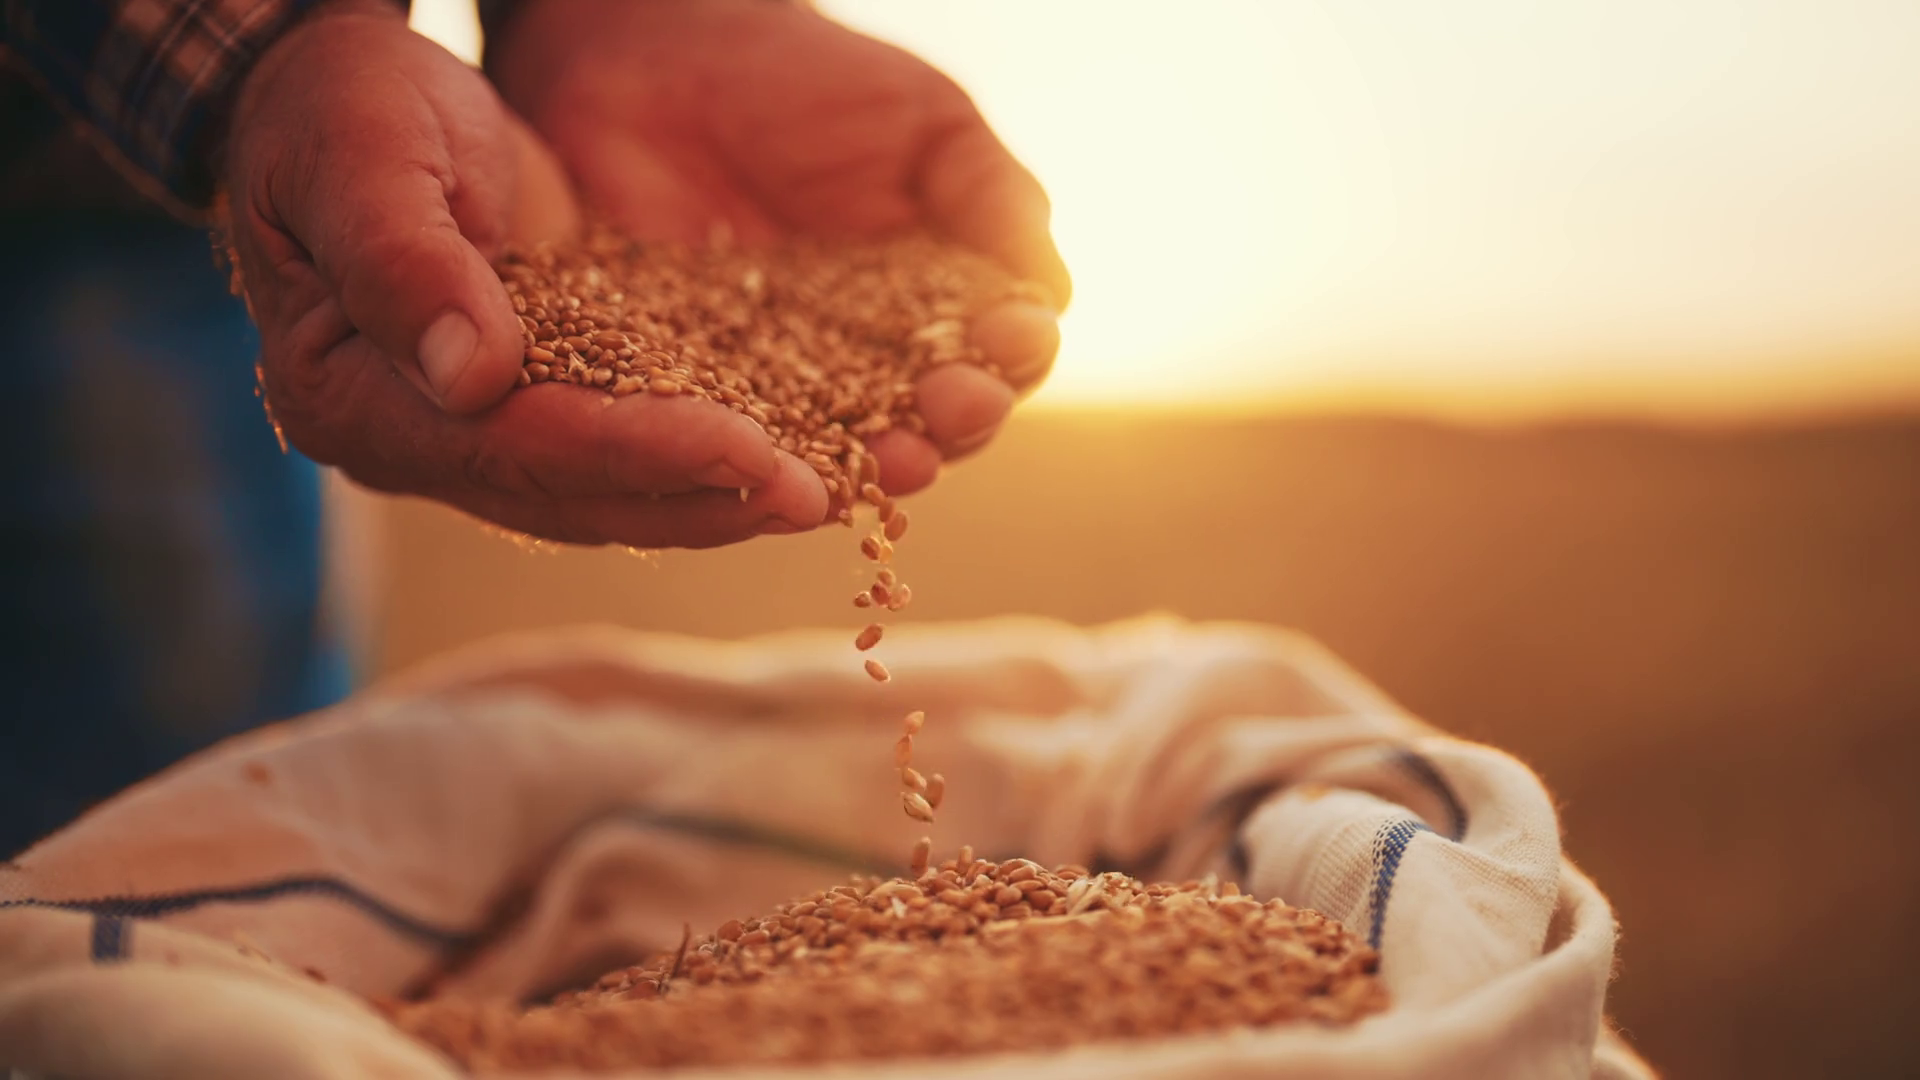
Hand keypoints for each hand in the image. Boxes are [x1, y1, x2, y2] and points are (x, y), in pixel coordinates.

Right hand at [225, 0, 826, 547]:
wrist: (342, 96)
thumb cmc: (336, 109)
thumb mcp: (357, 154)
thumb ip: (402, 258)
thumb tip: (471, 376)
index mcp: (353, 396)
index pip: (513, 443)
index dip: (633, 450)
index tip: (745, 447)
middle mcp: (420, 441)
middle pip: (576, 493)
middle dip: (702, 496)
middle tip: (816, 497)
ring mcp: (479, 435)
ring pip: (615, 494)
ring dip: (724, 497)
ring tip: (833, 491)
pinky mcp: (539, 405)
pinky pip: (633, 450)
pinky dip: (715, 455)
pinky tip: (800, 449)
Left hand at [489, 0, 1071, 496]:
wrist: (667, 62)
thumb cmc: (814, 83)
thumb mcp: (925, 123)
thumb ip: (995, 197)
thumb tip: (1053, 290)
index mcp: (950, 304)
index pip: (1003, 353)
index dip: (1017, 355)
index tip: (1016, 335)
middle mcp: (881, 361)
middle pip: (941, 420)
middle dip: (960, 419)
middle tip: (957, 402)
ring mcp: (793, 384)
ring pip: (852, 449)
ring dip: (879, 463)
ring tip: (893, 462)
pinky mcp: (705, 392)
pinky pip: (742, 438)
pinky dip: (767, 459)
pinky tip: (782, 457)